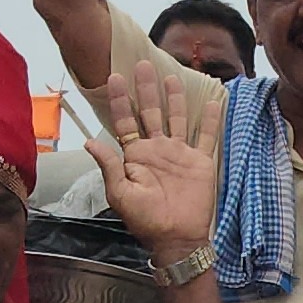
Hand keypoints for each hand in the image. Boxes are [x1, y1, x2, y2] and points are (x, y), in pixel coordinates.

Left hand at [93, 60, 222, 257]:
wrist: (177, 238)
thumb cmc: (145, 220)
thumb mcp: (121, 194)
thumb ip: (109, 166)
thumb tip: (90, 141)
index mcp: (136, 156)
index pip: (125, 121)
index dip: (119, 100)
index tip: (113, 77)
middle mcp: (157, 149)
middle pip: (150, 112)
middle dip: (145, 89)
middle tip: (142, 64)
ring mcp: (179, 153)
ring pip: (177, 118)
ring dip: (174, 98)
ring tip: (171, 76)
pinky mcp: (200, 161)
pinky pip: (206, 136)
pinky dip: (209, 119)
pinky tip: (212, 101)